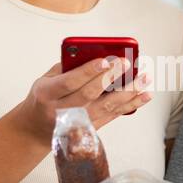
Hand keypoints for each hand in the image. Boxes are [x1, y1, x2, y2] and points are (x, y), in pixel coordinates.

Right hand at [15, 57, 151, 142]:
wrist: (37, 129)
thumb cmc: (44, 97)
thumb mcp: (45, 80)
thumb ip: (66, 67)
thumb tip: (96, 52)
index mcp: (47, 95)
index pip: (71, 82)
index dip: (89, 71)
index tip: (105, 59)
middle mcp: (62, 111)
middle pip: (91, 94)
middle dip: (111, 77)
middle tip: (127, 63)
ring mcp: (79, 123)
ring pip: (107, 106)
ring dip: (129, 91)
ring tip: (144, 77)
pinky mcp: (92, 129)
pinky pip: (115, 115)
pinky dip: (132, 104)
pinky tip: (145, 94)